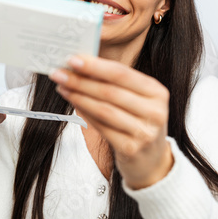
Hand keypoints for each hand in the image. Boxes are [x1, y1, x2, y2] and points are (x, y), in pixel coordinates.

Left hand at [50, 55, 172, 189]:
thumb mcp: (139, 99)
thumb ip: (116, 82)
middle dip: (81, 81)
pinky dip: (85, 114)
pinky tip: (74, 104)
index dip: (95, 65)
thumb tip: (82, 65)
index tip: (72, 59)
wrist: (152, 159)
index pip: (122, 74)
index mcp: (157, 92)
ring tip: (62, 87)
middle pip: (110, 91)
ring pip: (104, 110)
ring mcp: (144, 132)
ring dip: (79, 97)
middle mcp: (155, 112)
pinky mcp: (131, 149)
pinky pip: (102, 127)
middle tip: (59, 73)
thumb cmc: (139, 122)